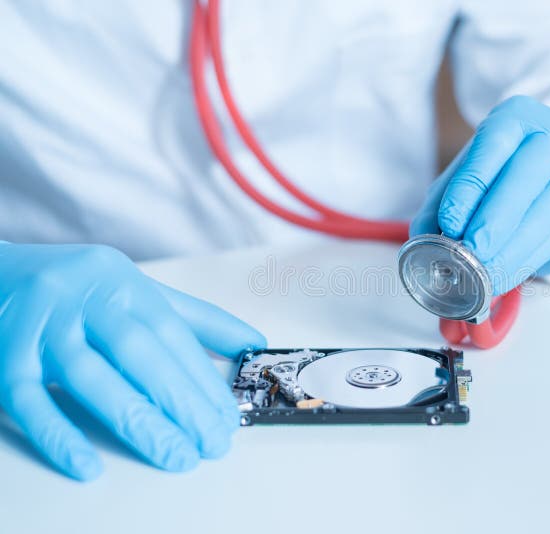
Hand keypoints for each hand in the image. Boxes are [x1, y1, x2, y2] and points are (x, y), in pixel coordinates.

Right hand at [0, 243, 265, 479]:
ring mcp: (41, 328)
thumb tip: (251, 345)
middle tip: (212, 443)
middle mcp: (83, 299)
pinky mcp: (4, 358)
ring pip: (91, 377)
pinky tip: (89, 465)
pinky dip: (59, 434)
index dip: (202, 377)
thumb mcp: (136, 290)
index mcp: (122, 283)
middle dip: (181, 402)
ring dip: (136, 421)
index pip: (171, 333)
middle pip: (138, 352)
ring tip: (175, 456)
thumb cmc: (78, 289)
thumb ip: (193, 320)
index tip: (228, 416)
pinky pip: (28, 400)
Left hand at [411, 95, 549, 293]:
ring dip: (512, 251)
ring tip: (483, 274)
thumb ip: (443, 200)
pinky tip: (502, 277)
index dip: (470, 187)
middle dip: (497, 219)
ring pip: (549, 213)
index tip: (449, 222)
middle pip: (529, 175)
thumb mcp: (468, 172)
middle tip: (472, 250)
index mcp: (517, 117)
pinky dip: (525, 263)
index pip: (493, 146)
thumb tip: (424, 238)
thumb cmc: (501, 170)